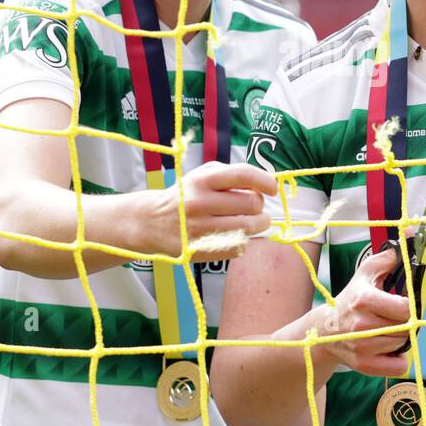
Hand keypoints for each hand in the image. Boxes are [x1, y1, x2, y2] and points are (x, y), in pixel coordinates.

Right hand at [146, 161, 277, 261]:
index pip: (243, 175)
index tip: (273, 188)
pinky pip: (238, 247)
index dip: (265, 181)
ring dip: (257, 225)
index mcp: (202, 180)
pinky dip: (242, 241)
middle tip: (254, 208)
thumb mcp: (202, 176)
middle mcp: (200, 202)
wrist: (152, 222)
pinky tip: (233, 235)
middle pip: (252, 204)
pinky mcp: (199, 250)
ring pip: (249, 228)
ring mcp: (199, 229)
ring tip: (250, 222)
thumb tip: (266, 183)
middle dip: (260, 207)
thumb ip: (232, 176)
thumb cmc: (187, 196)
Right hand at [313, 246, 411, 376]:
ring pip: (402, 345)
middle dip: (404, 322)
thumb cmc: (351, 299)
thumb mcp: (365, 274)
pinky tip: (388, 348)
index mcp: (363, 300)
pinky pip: (398, 366)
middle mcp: (361, 325)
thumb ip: (387, 258)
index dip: (408, 306)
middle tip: (394, 317)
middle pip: (405, 327)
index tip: (401, 303)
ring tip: (388, 329)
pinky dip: (398, 359)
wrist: (325, 330)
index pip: (404, 308)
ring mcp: (362, 347)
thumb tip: (410, 236)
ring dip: (400, 338)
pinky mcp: (364, 365)